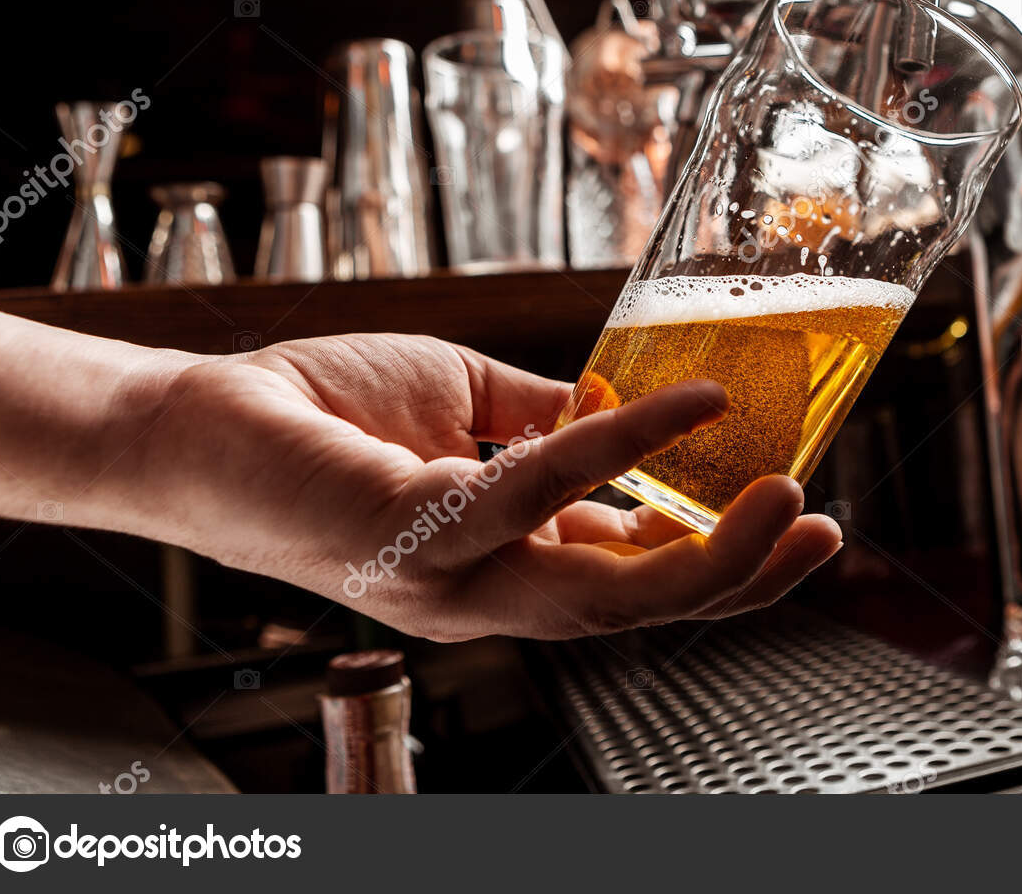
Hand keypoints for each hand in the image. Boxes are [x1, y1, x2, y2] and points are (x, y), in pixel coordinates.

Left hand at [135, 334, 842, 640]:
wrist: (199, 421)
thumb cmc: (323, 417)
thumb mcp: (469, 411)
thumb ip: (551, 422)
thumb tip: (633, 412)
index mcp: (504, 566)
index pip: (631, 581)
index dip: (716, 558)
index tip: (793, 519)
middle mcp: (486, 593)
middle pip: (639, 613)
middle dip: (741, 582)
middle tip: (822, 534)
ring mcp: (452, 577)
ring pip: (609, 596)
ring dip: (711, 554)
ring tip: (790, 500)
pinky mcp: (417, 532)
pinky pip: (543, 489)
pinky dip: (626, 447)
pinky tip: (687, 410)